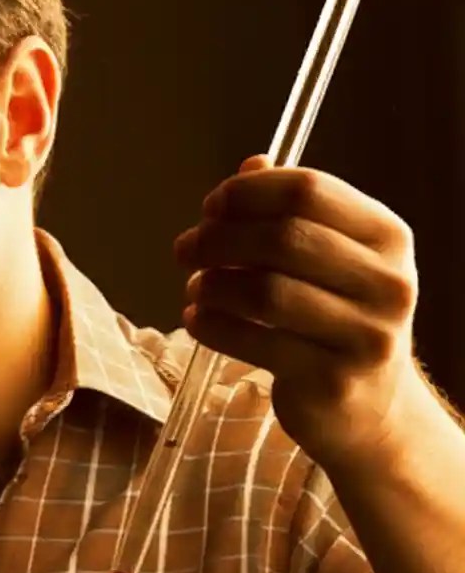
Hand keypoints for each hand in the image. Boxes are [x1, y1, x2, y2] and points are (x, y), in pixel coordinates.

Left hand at [174, 155, 430, 475]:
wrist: (369, 408)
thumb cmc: (335, 319)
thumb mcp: (328, 260)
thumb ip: (292, 212)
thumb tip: (250, 165)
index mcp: (387, 237)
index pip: (308, 191)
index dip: (248, 192)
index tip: (211, 206)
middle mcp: (387, 283)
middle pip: (283, 237)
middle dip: (219, 239)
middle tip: (185, 249)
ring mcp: (365, 335)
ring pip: (264, 292)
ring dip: (213, 285)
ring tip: (196, 288)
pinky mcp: (332, 380)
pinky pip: (254, 342)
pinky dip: (213, 326)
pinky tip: (197, 320)